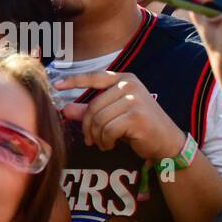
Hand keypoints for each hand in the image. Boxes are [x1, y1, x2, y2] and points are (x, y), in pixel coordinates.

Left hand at [56, 70, 184, 159]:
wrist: (166, 141)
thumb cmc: (139, 126)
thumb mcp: (114, 115)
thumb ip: (91, 110)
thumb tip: (67, 109)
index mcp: (124, 79)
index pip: (94, 77)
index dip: (73, 80)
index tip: (56, 85)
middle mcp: (129, 85)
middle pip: (93, 106)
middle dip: (87, 127)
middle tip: (90, 140)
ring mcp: (134, 100)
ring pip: (99, 119)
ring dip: (97, 136)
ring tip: (103, 143)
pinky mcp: (136, 117)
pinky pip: (108, 130)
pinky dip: (105, 141)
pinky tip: (110, 145)